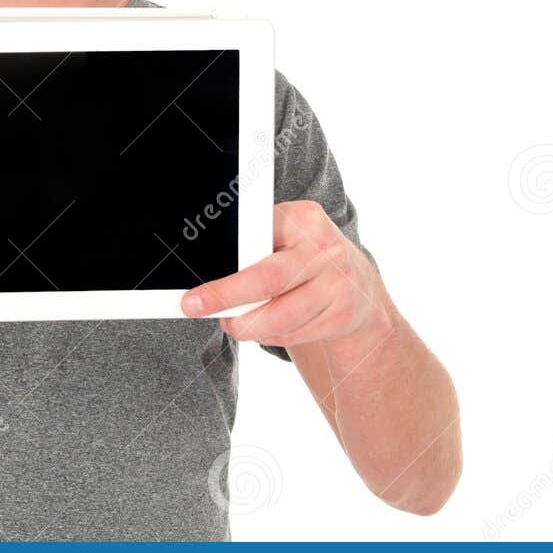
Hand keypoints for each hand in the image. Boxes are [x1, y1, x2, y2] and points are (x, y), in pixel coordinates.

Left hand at [180, 200, 388, 347]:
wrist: (358, 286)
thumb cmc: (303, 256)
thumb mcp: (284, 235)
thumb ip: (254, 246)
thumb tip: (209, 274)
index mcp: (304, 218)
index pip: (255, 241)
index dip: (226, 270)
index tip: (195, 290)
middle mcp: (325, 249)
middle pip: (267, 281)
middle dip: (225, 298)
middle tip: (194, 307)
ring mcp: (338, 284)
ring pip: (279, 316)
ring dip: (246, 325)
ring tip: (232, 323)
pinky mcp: (342, 315)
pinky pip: (292, 333)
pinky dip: (269, 335)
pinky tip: (263, 327)